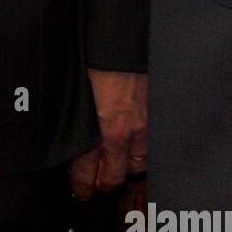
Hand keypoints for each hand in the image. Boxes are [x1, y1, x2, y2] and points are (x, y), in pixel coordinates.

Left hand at [68, 70, 147, 199]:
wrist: (122, 42)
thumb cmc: (97, 65)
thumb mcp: (77, 99)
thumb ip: (77, 125)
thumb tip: (73, 143)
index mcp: (96, 131)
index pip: (85, 175)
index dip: (82, 187)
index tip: (81, 189)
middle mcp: (120, 133)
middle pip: (114, 177)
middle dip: (105, 183)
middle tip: (100, 183)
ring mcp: (143, 124)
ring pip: (139, 164)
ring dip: (129, 168)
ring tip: (123, 165)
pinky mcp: (157, 113)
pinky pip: (155, 143)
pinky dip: (148, 148)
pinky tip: (142, 145)